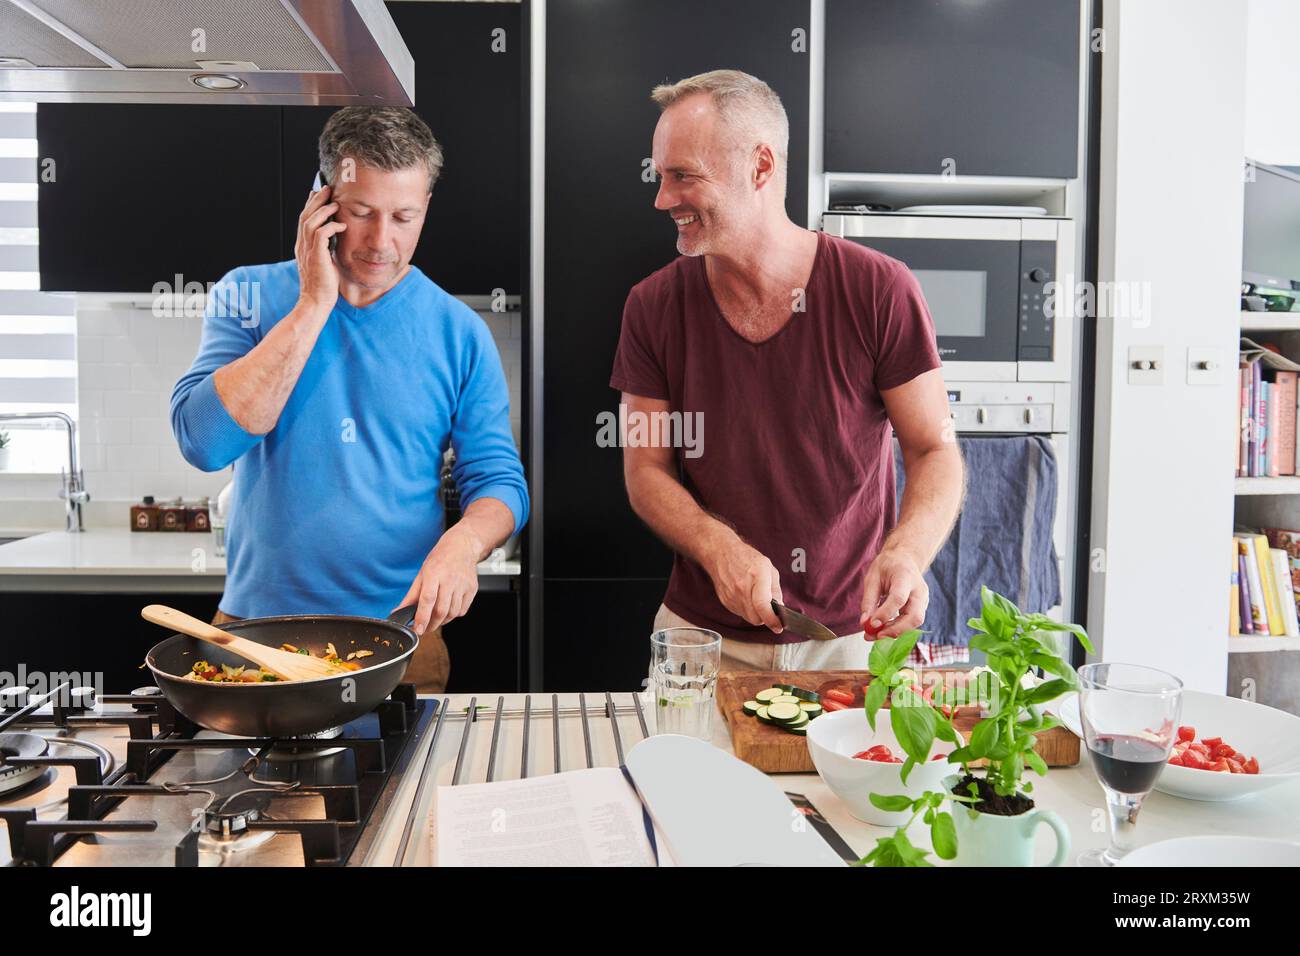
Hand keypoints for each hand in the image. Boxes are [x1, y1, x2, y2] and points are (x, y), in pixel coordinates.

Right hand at [296, 186, 345, 310]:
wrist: (316, 301)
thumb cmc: (323, 285)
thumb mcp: (324, 262)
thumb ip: (325, 248)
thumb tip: (333, 237)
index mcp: (302, 246)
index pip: (303, 220)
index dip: (310, 205)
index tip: (318, 194)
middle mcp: (302, 246)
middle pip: (305, 216)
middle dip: (316, 200)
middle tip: (327, 189)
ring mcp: (307, 251)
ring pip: (310, 222)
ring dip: (323, 210)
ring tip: (335, 203)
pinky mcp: (316, 257)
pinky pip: (321, 234)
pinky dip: (331, 227)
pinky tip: (341, 225)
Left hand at [395, 524, 481, 633]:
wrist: (462, 546)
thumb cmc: (440, 559)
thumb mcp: (422, 573)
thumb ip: (411, 595)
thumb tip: (399, 611)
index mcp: (434, 573)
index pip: (428, 599)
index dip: (422, 617)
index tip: (418, 629)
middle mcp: (450, 579)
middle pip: (441, 610)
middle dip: (431, 624)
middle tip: (424, 629)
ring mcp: (463, 584)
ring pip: (452, 613)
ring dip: (442, 621)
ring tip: (435, 620)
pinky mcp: (472, 589)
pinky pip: (462, 610)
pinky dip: (453, 615)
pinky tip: (448, 610)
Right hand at [705, 533, 783, 632]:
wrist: (721, 553)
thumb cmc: (746, 557)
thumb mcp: (768, 567)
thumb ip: (775, 589)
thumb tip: (780, 607)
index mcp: (757, 576)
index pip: (763, 605)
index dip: (772, 620)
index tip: (778, 626)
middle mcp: (742, 588)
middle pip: (756, 618)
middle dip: (765, 618)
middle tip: (769, 611)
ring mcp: (731, 596)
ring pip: (748, 618)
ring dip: (756, 615)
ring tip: (756, 601)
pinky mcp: (725, 601)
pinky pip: (740, 613)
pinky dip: (746, 610)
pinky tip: (747, 598)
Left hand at [860, 547, 927, 638]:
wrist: (905, 558)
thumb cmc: (887, 566)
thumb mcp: (872, 577)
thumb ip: (869, 600)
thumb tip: (865, 622)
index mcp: (905, 576)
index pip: (899, 598)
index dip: (886, 613)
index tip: (871, 624)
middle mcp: (919, 589)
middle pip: (915, 616)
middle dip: (896, 630)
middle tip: (876, 636)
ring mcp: (923, 599)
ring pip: (915, 622)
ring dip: (895, 632)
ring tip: (874, 634)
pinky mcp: (922, 607)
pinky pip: (912, 622)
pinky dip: (897, 628)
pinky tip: (882, 630)